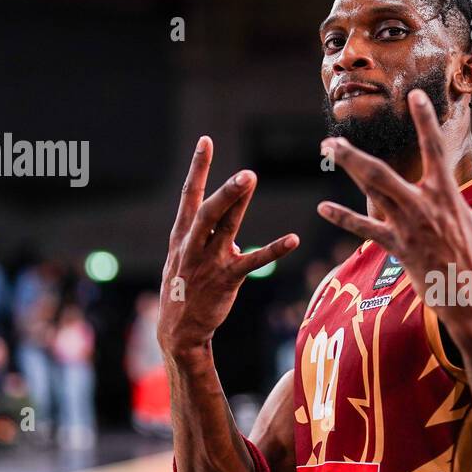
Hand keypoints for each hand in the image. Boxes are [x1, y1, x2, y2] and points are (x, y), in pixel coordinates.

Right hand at [158, 137, 298, 356]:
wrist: (178, 330)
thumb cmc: (184, 290)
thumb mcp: (186, 259)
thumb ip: (208, 239)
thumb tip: (233, 231)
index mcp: (182, 235)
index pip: (190, 195)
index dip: (198, 168)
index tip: (206, 141)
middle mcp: (193, 244)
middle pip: (208, 209)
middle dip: (223, 187)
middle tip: (243, 170)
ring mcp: (209, 261)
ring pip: (225, 227)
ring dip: (238, 202)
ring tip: (251, 177)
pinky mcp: (226, 279)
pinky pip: (254, 261)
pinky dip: (274, 249)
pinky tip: (293, 239)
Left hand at [316, 90, 471, 350]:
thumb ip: (456, 205)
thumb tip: (451, 198)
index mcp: (447, 195)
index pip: (436, 150)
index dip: (426, 121)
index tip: (416, 96)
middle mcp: (423, 206)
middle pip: (380, 173)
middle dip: (353, 155)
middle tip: (333, 139)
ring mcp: (407, 227)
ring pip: (370, 192)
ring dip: (348, 169)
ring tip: (330, 150)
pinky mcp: (398, 248)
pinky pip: (365, 230)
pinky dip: (344, 217)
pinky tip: (324, 207)